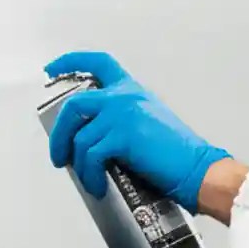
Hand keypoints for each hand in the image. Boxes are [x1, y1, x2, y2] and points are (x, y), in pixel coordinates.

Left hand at [44, 51, 229, 213]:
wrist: (197, 168)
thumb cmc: (175, 153)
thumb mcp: (147, 122)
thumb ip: (119, 120)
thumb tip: (87, 140)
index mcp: (132, 90)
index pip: (99, 63)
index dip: (71, 62)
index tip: (51, 70)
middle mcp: (125, 96)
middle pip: (74, 105)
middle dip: (60, 134)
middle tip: (58, 155)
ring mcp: (123, 114)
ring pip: (80, 137)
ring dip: (78, 164)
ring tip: (87, 179)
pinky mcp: (123, 135)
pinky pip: (91, 156)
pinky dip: (90, 175)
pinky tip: (97, 186)